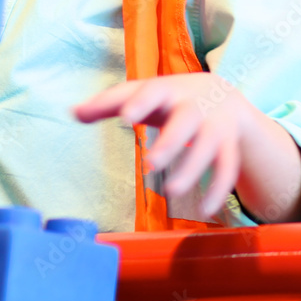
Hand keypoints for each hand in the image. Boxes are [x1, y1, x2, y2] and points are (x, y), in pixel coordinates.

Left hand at [74, 73, 252, 217]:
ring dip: (191, 170)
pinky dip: (218, 190)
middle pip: (184, 121)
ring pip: (208, 148)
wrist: (223, 94)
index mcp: (165, 90)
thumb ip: (108, 103)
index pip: (150, 93)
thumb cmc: (169, 98)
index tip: (125, 117)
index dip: (138, 104)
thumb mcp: (142, 95)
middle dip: (170, 142)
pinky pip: (228, 168)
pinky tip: (204, 209)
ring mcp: (214, 126)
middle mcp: (192, 106)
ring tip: (171, 190)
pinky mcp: (228, 146)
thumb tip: (72, 112)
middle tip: (149, 164)